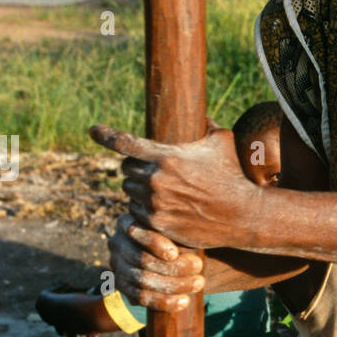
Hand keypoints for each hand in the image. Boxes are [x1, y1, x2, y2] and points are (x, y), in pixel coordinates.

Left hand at [90, 124, 257, 249]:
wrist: (243, 215)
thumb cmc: (234, 175)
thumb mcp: (221, 142)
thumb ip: (205, 124)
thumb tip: (200, 113)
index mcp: (166, 156)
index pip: (125, 143)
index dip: (106, 135)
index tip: (92, 131)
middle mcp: (155, 179)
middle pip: (126, 169)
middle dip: (136, 169)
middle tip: (155, 173)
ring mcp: (154, 204)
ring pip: (129, 192)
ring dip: (139, 191)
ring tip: (164, 193)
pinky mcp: (157, 224)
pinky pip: (136, 213)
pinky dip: (145, 210)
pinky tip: (164, 209)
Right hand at [107, 213, 204, 311]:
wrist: (172, 258)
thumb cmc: (177, 235)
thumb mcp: (175, 228)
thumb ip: (178, 226)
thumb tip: (194, 228)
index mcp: (127, 222)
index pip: (135, 231)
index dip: (154, 243)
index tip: (174, 254)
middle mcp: (118, 243)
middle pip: (142, 259)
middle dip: (172, 266)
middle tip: (199, 266)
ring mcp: (118, 266)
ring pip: (143, 280)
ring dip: (174, 285)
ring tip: (198, 283)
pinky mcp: (123, 286)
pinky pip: (142, 298)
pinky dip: (164, 301)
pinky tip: (184, 301)